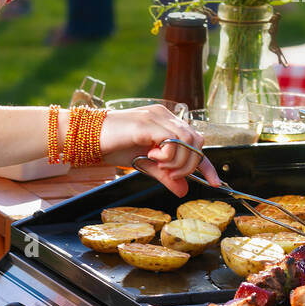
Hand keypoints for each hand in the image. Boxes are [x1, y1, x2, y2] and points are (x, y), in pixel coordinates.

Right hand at [98, 106, 222, 195]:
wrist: (87, 137)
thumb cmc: (114, 146)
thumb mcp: (145, 164)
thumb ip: (165, 175)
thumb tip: (183, 190)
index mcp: (167, 122)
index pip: (196, 141)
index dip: (206, 164)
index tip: (216, 182)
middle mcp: (165, 116)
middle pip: (197, 140)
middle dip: (189, 164)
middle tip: (170, 173)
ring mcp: (157, 117)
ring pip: (187, 140)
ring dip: (178, 161)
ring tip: (160, 165)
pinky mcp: (147, 123)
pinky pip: (170, 140)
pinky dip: (167, 155)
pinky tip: (151, 156)